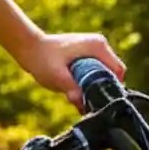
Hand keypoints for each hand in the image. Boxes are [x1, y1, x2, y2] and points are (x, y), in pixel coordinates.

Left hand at [9, 32, 126, 111]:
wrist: (29, 48)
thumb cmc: (42, 59)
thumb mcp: (56, 76)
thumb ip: (71, 89)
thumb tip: (83, 104)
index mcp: (98, 46)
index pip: (118, 70)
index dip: (112, 87)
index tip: (97, 99)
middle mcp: (100, 45)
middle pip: (112, 74)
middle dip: (101, 88)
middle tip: (84, 99)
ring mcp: (94, 49)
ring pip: (104, 74)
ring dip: (93, 86)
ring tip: (76, 93)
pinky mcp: (88, 55)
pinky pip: (96, 72)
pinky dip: (88, 82)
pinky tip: (74, 89)